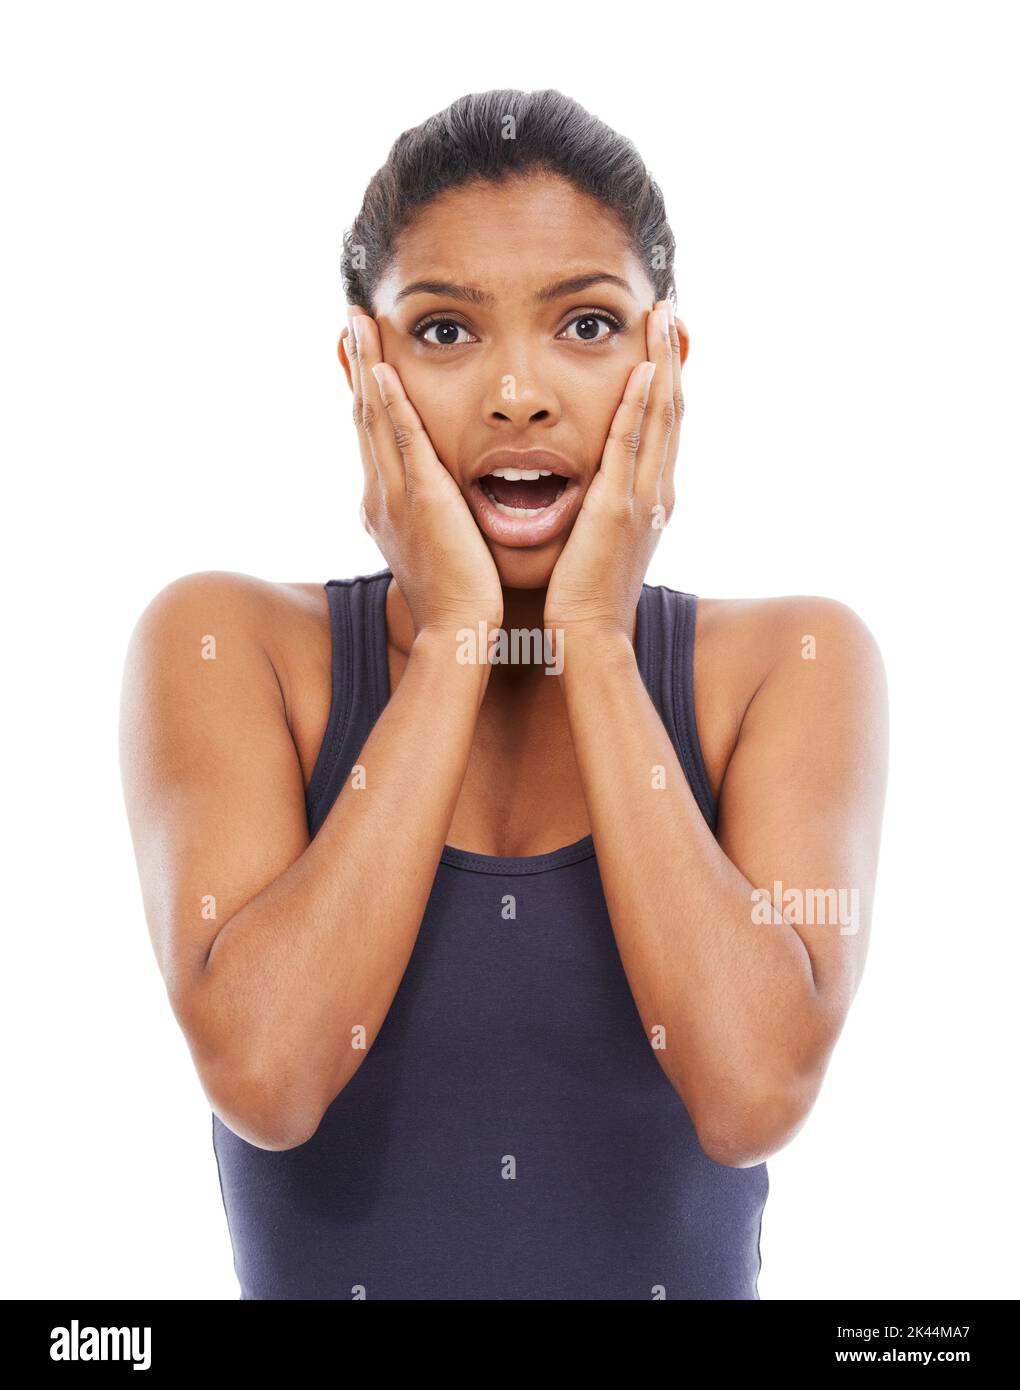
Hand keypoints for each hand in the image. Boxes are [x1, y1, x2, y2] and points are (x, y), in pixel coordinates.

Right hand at [344, 308, 503, 636]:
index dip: (366, 391)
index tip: (365, 353)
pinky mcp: (421, 499)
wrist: (456, 634)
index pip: (372, 435)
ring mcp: (395, 495)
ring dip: (367, 365)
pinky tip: (385, 369)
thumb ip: (433, 520)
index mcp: (384, 505)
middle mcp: (380, 494)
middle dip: (358, 363)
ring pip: (375, 417)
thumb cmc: (457, 600)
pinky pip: (403, 440)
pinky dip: (391, 403)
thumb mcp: (437, 549)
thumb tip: (437, 508)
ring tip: (359, 321)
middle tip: (351, 317)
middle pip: (363, 414)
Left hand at [543, 300, 682, 643]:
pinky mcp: (618, 512)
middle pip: (672, 409)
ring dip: (662, 364)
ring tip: (662, 317)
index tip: (662, 337)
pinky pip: (630, 449)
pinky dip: (639, 407)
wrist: (589, 639)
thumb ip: (604, 507)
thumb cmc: (585, 597)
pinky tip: (641, 371)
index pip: (664, 424)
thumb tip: (595, 486)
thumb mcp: (600, 541)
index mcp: (652, 498)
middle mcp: (657, 493)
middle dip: (672, 356)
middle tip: (669, 309)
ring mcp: (642, 501)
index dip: (666, 378)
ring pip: (660, 418)